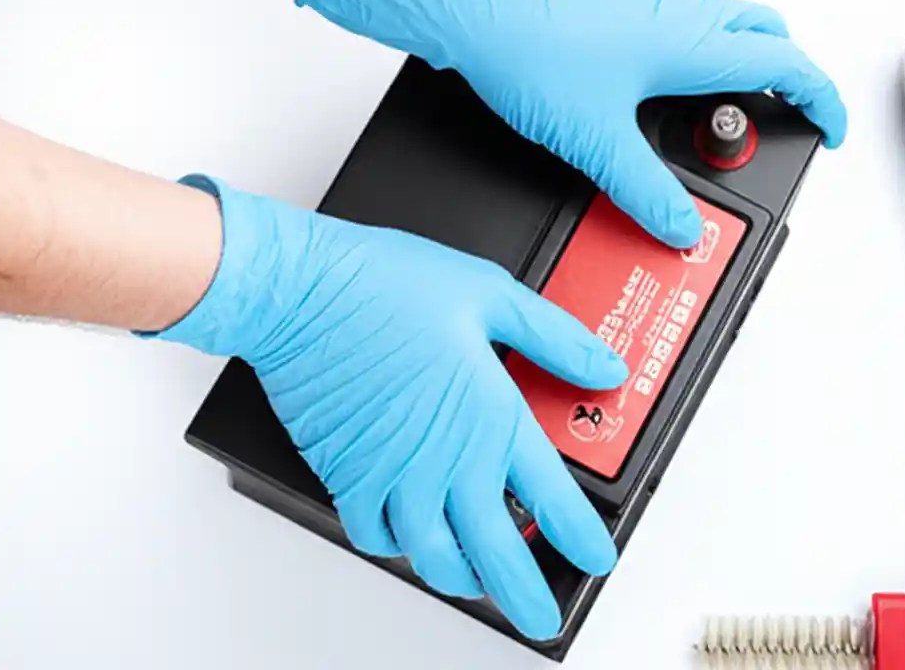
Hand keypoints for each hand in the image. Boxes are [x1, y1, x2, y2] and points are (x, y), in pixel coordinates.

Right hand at [150, 175, 626, 639]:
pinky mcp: (347, 477)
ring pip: (434, 559)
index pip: (552, 500)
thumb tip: (602, 367)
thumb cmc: (386, 287)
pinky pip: (374, 536)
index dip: (581, 538)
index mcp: (490, 418)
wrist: (301, 293)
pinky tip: (409, 531)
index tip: (596, 558)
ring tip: (479, 578)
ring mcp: (393, 477)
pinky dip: (397, 546)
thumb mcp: (491, 295)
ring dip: (464, 577)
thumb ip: (554, 338)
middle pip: (496, 555)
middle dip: (525, 597)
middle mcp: (445, 460)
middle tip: (542, 618)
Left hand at [294, 0, 845, 247]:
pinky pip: (673, 18)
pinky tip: (648, 87)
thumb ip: (644, 192)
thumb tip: (677, 225)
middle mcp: (679, 11)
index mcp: (694, 44)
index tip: (831, 128)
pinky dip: (686, 49)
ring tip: (712, 110)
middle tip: (781, 109)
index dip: (821, 100)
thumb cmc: (527, 45)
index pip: (788, 66)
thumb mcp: (595, 141)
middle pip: (765, 30)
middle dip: (785, 70)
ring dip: (733, 56)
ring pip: (718, 19)